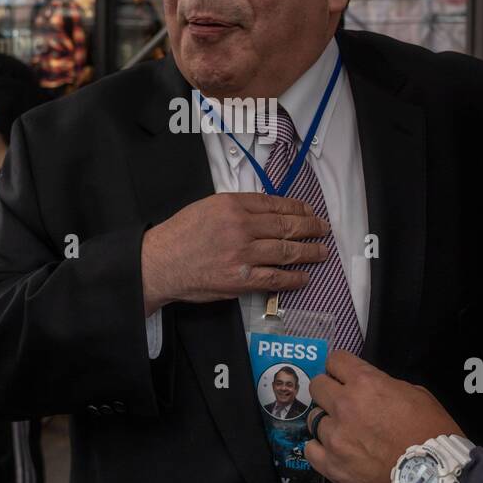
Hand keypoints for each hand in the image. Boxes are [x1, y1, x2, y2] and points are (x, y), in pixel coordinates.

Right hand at [140, 193, 330, 314]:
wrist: (159, 263)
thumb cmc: (179, 235)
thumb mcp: (206, 207)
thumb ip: (236, 207)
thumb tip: (265, 212)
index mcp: (232, 204)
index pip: (275, 203)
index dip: (297, 207)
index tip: (308, 210)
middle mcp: (240, 227)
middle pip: (286, 225)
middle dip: (310, 227)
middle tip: (323, 229)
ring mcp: (242, 254)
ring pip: (286, 251)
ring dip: (308, 252)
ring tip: (321, 252)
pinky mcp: (241, 279)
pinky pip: (275, 278)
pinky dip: (293, 278)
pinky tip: (304, 277)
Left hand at [305, 351, 463, 482]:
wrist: (433, 481)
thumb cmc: (433, 436)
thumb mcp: (418, 396)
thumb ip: (388, 387)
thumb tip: (374, 391)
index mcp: (366, 384)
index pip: (336, 360)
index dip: (341, 367)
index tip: (344, 376)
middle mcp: (344, 406)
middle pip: (318, 386)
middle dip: (328, 391)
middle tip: (342, 404)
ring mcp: (334, 437)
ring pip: (315, 420)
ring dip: (329, 424)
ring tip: (346, 436)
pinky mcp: (330, 466)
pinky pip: (311, 450)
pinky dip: (321, 450)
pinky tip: (334, 453)